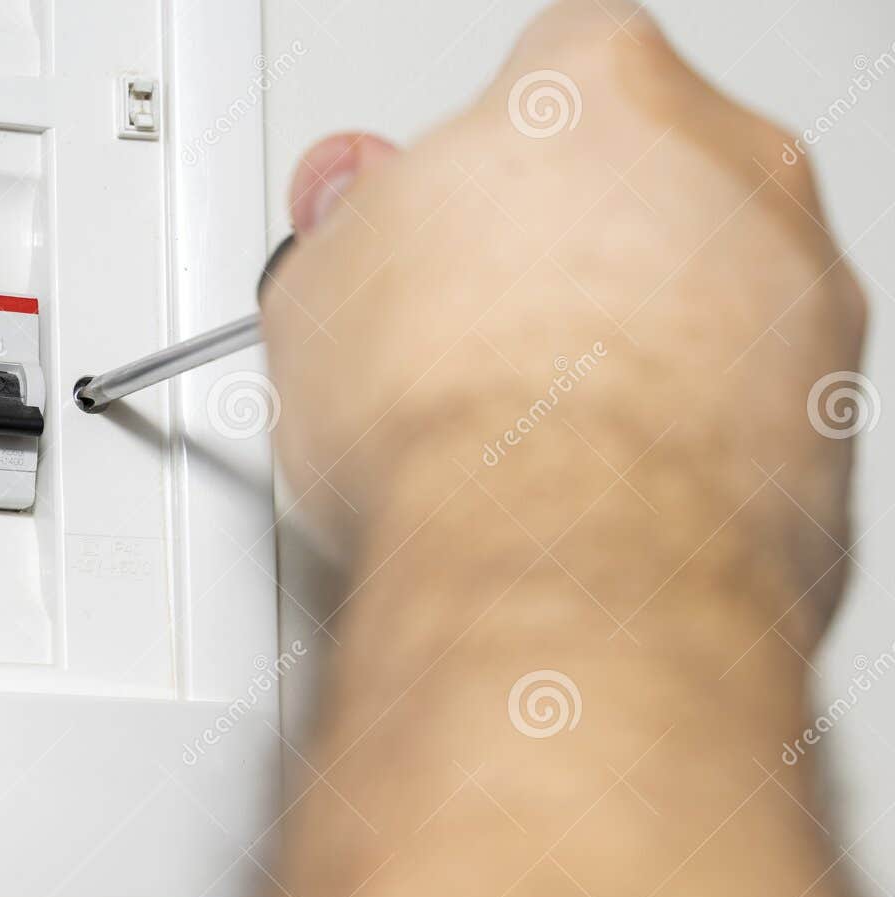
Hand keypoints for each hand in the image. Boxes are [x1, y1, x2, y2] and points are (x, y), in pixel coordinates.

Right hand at [262, 0, 866, 649]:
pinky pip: (745, 399)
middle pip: (637, 183)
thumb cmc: (457, 418)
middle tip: (470, 343)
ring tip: (522, 438)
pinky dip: (683, 431)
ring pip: (704, 294)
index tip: (429, 244)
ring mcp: (797, 288)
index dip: (467, 176)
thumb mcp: (318, 295)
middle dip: (560, 253)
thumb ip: (347, 233)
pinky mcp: (828, 412)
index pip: (531, 89)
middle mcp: (729, 168)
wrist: (557, 557)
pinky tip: (593, 488)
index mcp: (599, 88)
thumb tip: (349, 235)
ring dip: (628, 344)